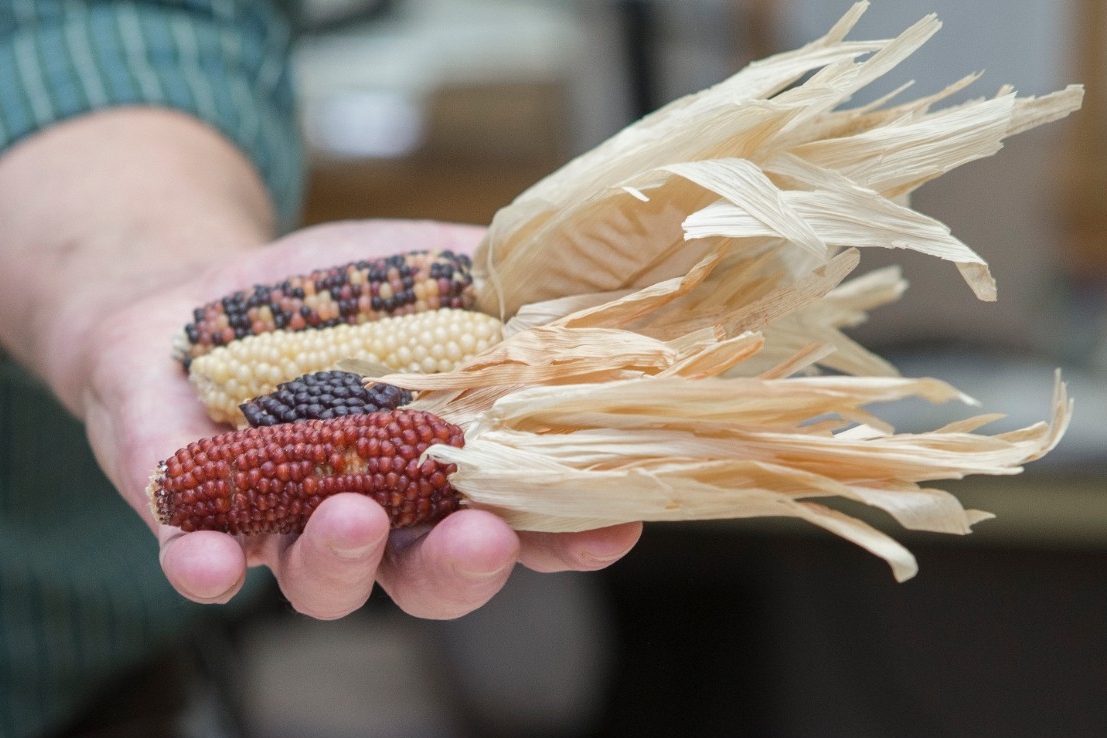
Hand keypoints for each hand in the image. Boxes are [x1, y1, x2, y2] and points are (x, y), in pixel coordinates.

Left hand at [81, 219, 641, 619]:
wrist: (199, 291)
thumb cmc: (329, 292)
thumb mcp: (418, 268)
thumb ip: (494, 281)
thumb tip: (584, 275)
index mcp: (439, 467)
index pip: (516, 520)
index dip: (565, 536)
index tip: (612, 530)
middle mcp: (377, 515)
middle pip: (430, 578)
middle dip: (462, 570)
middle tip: (482, 540)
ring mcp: (288, 523)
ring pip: (326, 582)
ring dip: (345, 561)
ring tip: (351, 513)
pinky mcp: (198, 519)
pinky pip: (202, 565)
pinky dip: (207, 570)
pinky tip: (209, 560)